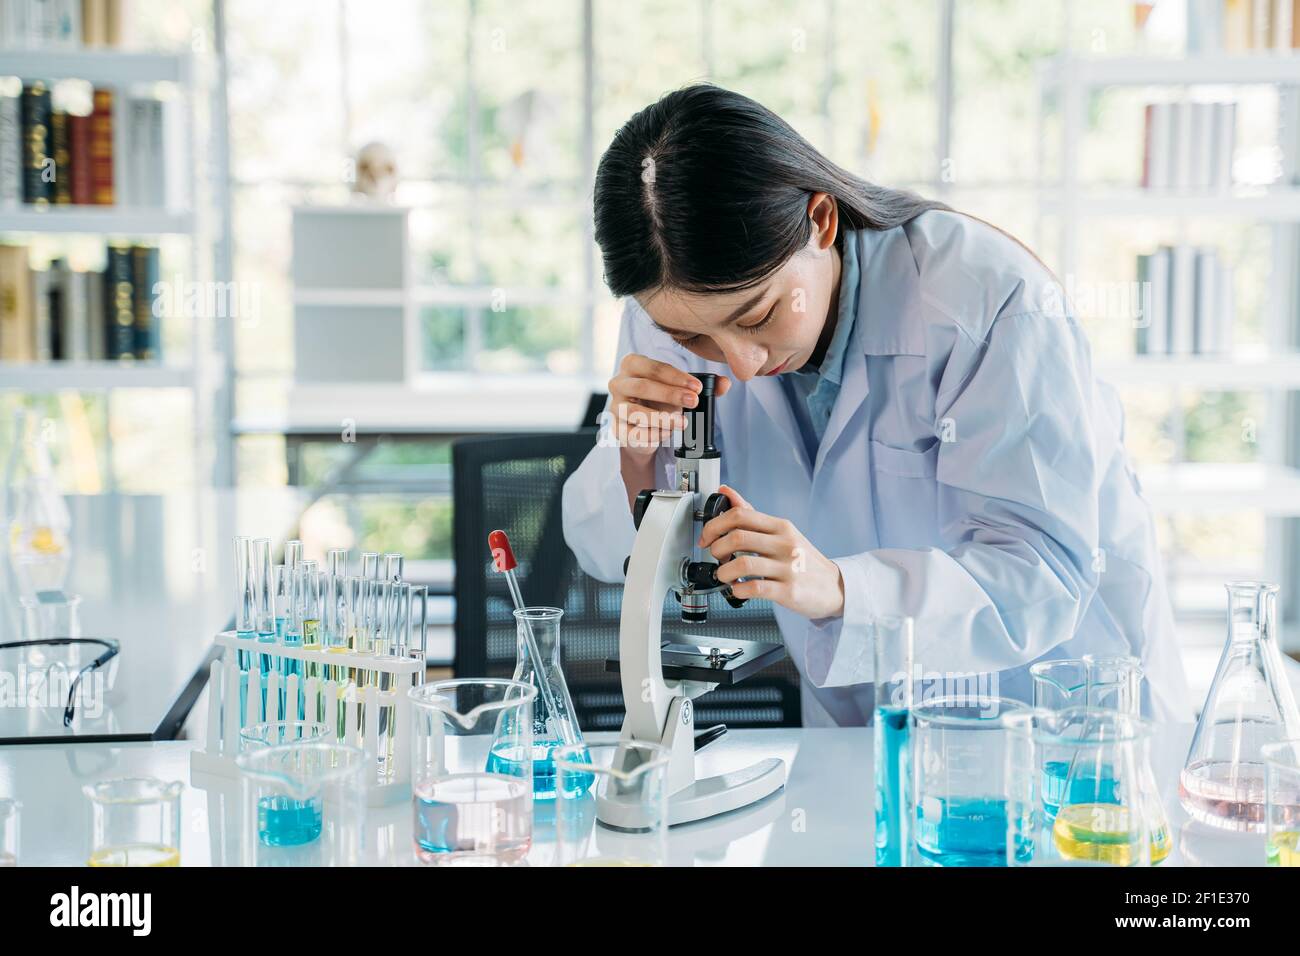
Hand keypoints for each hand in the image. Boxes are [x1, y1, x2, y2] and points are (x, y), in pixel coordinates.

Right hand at [607, 354, 730, 459]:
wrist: (642, 428)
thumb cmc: (659, 400)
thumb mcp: (679, 388)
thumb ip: (703, 385)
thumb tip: (725, 383)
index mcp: (632, 365)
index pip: (653, 367)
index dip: (677, 377)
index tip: (697, 387)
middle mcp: (619, 384)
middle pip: (643, 386)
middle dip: (671, 394)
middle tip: (693, 401)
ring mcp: (615, 407)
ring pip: (635, 411)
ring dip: (662, 418)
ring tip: (683, 423)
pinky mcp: (617, 430)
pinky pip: (634, 434)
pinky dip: (654, 435)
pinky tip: (667, 434)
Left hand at [698, 485, 844, 620]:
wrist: (835, 587)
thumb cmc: (804, 560)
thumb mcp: (782, 532)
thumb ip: (752, 514)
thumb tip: (726, 491)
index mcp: (780, 527)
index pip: (740, 515)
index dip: (714, 525)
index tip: (707, 537)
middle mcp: (785, 544)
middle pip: (737, 537)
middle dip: (716, 549)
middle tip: (716, 558)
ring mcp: (788, 568)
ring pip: (742, 564)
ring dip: (724, 572)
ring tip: (725, 576)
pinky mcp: (789, 591)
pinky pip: (755, 589)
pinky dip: (738, 590)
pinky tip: (738, 589)